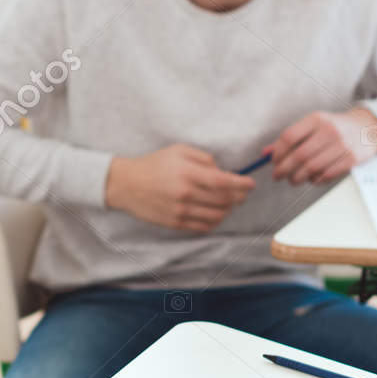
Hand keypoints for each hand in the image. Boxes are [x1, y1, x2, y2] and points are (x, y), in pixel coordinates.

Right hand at [105, 144, 254, 232]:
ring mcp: (180, 211)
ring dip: (228, 210)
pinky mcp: (175, 223)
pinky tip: (215, 213)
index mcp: (188, 173)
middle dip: (239, 197)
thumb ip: (204, 158)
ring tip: (228, 203)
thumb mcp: (178, 151)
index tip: (250, 184)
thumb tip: (222, 171)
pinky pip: (204, 226)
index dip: (242, 184)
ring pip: (217, 215)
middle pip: (224, 200)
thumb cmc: (154, 164)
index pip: (224, 182)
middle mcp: (186, 194)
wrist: (126, 184)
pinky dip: (215, 221)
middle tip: (242, 193)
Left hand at [270, 108, 376, 185]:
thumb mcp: (313, 126)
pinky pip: (325, 175)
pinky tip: (310, 179)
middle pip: (298, 155)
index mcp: (316, 119)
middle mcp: (329, 131)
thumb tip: (265, 153)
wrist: (368, 129)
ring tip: (292, 179)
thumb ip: (290, 139)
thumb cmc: (333, 129)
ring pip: (311, 168)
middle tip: (277, 176)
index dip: (277, 153)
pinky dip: (314, 180)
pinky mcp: (351, 159)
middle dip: (283, 169)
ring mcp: (342, 145)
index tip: (273, 162)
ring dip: (296, 178)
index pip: (289, 137)